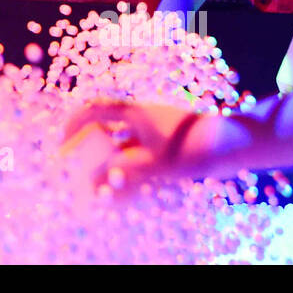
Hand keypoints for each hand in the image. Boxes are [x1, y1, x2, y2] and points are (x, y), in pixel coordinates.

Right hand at [62, 100, 208, 192]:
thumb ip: (123, 173)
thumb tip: (97, 182)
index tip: (64, 142)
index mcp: (134, 112)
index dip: (74, 123)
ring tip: (105, 177)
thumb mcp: (153, 165)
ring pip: (122, 136)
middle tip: (80, 160)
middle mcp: (141, 113)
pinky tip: (129, 178)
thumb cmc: (189, 149)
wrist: (229, 143)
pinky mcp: (164, 136)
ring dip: (110, 153)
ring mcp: (154, 123)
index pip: (94, 110)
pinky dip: (128, 159)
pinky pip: (138, 145)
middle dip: (90, 141)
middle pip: (105, 121)